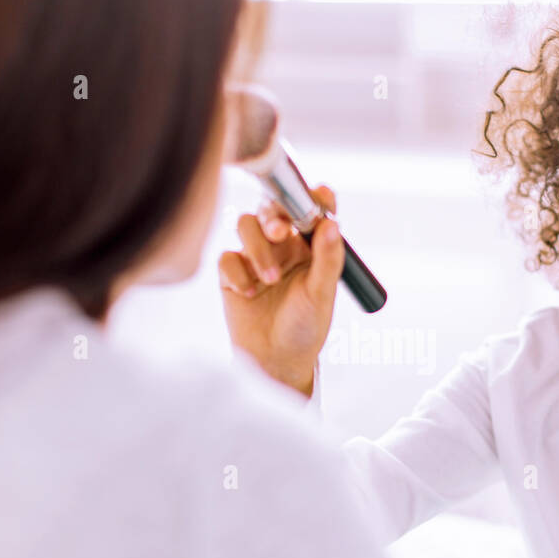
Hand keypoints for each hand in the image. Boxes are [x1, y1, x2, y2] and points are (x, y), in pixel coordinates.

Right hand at [218, 185, 342, 396]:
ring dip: (257, 249)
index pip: (310, 209)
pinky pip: (227, 256)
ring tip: (268, 280)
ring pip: (246, 225)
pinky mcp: (232, 274)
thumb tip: (331, 224)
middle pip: (271, 208)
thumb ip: (328, 258)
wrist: (275, 361)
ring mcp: (255, 257)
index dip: (312, 196)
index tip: (317, 196)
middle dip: (274, 214)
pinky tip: (247, 293)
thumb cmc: (305, 328)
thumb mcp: (321, 294)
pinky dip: (236, 272)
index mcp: (309, 246)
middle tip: (278, 233)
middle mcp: (282, 246)